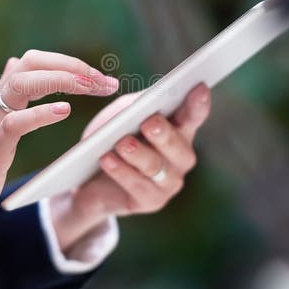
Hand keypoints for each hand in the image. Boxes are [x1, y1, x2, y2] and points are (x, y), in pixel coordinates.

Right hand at [0, 50, 117, 255]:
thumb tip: (14, 62)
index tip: (100, 79)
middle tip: (104, 82)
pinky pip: (15, 123)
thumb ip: (6, 96)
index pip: (34, 62)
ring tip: (92, 88)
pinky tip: (65, 112)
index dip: (69, 64)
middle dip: (73, 65)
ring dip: (64, 80)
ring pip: (23, 81)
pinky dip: (41, 113)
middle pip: (32, 62)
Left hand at [48, 84, 210, 253]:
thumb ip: (137, 105)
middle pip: (177, 144)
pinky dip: (121, 171)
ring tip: (121, 143)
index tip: (199, 87)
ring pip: (156, 166)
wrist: (89, 179)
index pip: (193, 115)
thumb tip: (148, 100)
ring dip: (138, 154)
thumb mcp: (122, 115)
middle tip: (150, 122)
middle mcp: (181, 157)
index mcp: (178, 129)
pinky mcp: (152, 201)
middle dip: (164, 133)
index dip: (198, 103)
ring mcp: (169, 182)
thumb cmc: (110, 138)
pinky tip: (107, 159)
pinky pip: (138, 186)